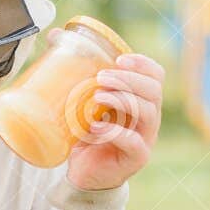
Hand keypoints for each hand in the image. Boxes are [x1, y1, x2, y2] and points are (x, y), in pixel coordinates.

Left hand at [66, 51, 163, 190]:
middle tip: (101, 76)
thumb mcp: (82, 100)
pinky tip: (95, 127)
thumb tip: (55, 36)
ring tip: (98, 96)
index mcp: (140, 99)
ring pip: (149, 112)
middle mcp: (148, 117)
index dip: (142, 63)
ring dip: (124, 99)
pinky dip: (114, 132)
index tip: (119, 58)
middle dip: (129, 79)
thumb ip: (75, 72)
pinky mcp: (136, 158)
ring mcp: (145, 138)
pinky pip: (134, 142)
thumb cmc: (86, 133)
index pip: (155, 75)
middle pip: (154, 90)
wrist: (83, 174)